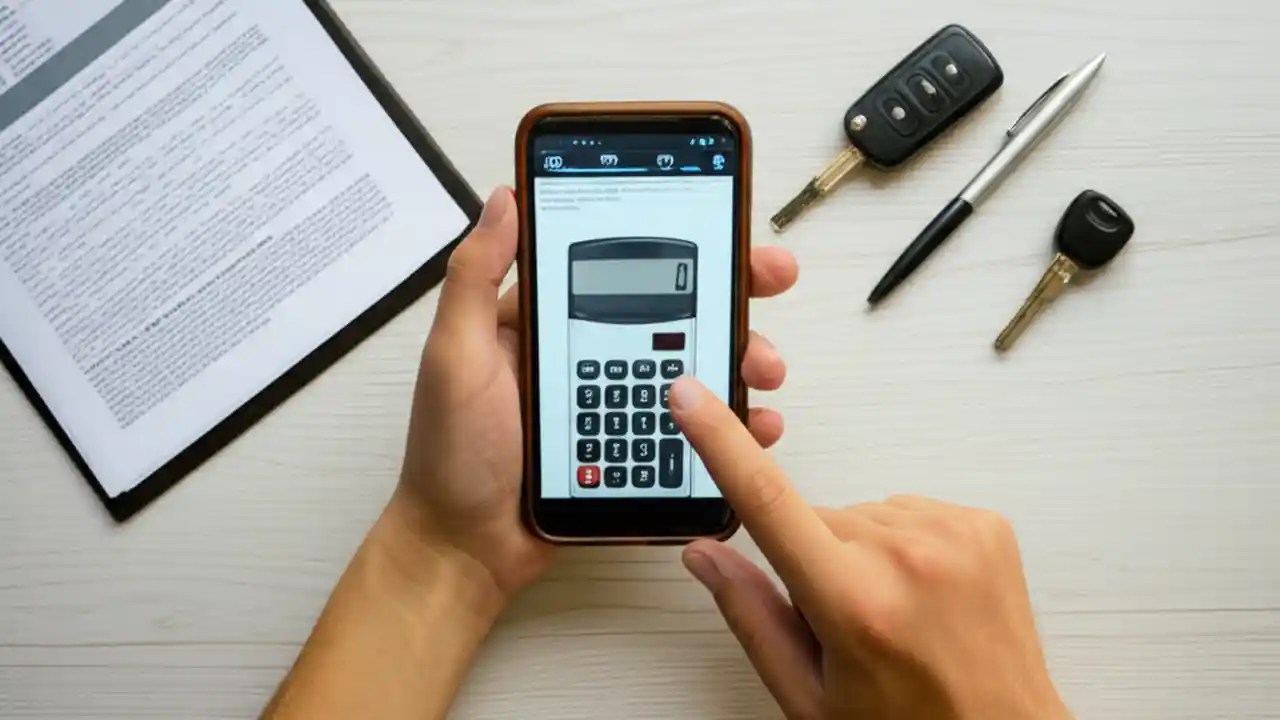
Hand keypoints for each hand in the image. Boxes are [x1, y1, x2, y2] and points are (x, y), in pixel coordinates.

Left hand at [388, 187, 799, 600]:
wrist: (466, 550)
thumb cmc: (451, 454)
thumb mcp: (454, 356)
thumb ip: (476, 279)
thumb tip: (505, 198)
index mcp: (548, 322)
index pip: (621, 263)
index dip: (674, 238)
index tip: (725, 226)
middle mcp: (589, 354)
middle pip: (673, 310)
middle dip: (730, 292)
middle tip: (772, 281)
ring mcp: (616, 403)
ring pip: (693, 367)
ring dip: (740, 356)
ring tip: (765, 367)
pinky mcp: (635, 451)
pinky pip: (693, 429)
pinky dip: (732, 423)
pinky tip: (758, 423)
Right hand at [669, 377, 1069, 719]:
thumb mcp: (808, 695)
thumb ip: (751, 616)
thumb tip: (704, 554)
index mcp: (853, 603)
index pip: (767, 502)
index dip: (720, 441)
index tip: (691, 397)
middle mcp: (907, 557)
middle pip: (816, 518)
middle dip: (814, 559)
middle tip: (846, 622)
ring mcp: (953, 534)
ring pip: (863, 514)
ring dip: (862, 552)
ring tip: (893, 612)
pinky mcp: (984, 524)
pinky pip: (910, 512)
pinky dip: (905, 545)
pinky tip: (922, 593)